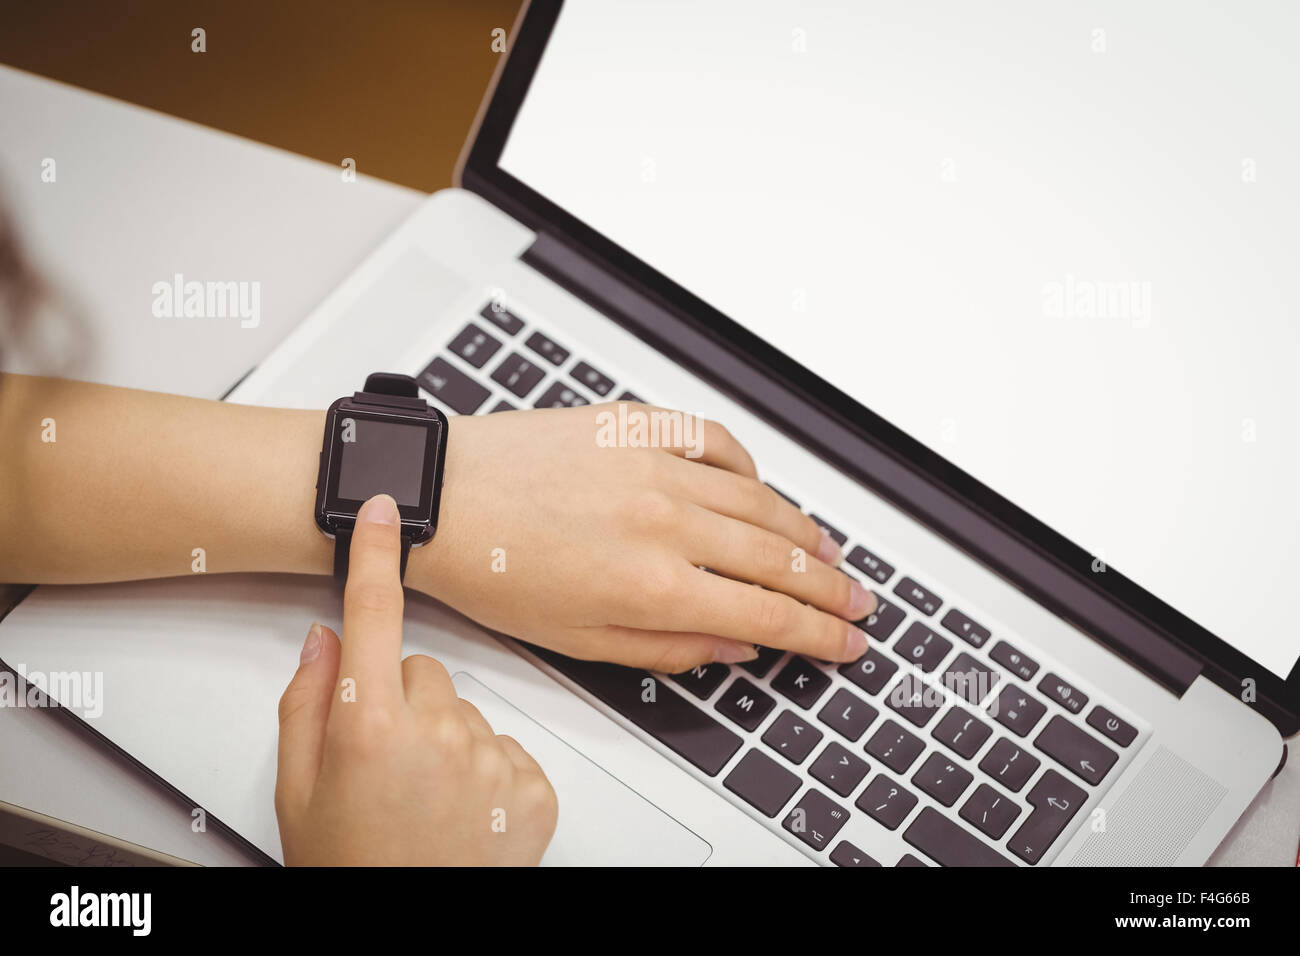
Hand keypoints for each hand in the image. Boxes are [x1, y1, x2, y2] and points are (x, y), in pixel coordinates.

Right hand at [275, 494, 557, 865]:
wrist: (412, 932)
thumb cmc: (355, 868)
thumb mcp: (299, 792)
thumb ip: (307, 704)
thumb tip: (324, 640)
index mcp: (371, 728)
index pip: (374, 615)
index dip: (375, 555)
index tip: (381, 509)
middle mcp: (438, 733)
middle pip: (424, 670)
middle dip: (404, 700)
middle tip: (386, 759)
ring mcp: (492, 757)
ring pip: (466, 711)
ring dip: (446, 739)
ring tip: (423, 797)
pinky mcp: (534, 785)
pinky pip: (505, 747)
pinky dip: (486, 771)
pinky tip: (461, 810)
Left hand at [410, 402, 876, 673]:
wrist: (441, 498)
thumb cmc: (495, 570)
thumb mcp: (579, 642)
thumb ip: (669, 648)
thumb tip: (733, 647)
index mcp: (654, 585)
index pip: (768, 615)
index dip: (819, 634)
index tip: (847, 641)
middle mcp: (668, 522)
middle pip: (780, 558)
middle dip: (831, 587)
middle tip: (860, 601)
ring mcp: (657, 466)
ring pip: (760, 500)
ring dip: (804, 531)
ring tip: (829, 552)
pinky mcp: (638, 426)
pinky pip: (716, 441)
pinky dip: (748, 466)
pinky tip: (758, 486)